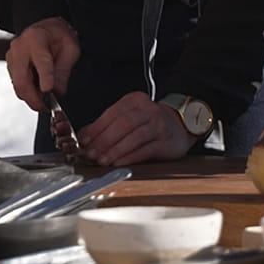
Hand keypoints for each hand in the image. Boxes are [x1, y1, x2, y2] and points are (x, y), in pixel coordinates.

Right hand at [5, 17, 79, 111]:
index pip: (40, 60)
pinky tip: (37, 91)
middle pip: (22, 78)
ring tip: (44, 102)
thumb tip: (58, 91)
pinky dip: (27, 92)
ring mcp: (12, 56)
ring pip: (17, 85)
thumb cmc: (58, 36)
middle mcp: (19, 46)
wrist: (46, 29)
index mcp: (36, 37)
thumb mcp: (70, 49)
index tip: (49, 89)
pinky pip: (16, 83)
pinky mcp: (10, 65)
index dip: (45, 76)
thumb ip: (64, 70)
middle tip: (46, 107)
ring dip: (30, 97)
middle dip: (34, 97)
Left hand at [78, 91, 195, 165]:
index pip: (112, 113)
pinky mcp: (166, 142)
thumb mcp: (129, 117)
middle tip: (91, 154)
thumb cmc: (149, 123)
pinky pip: (146, 149)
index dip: (96, 128)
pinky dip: (130, 157)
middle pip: (123, 124)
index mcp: (135, 101)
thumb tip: (84, 138)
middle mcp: (148, 110)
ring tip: (102, 160)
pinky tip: (119, 163)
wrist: (180, 126)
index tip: (84, 141)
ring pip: (134, 136)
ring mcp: (159, 125)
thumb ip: (107, 125)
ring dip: (115, 150)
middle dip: (104, 141)